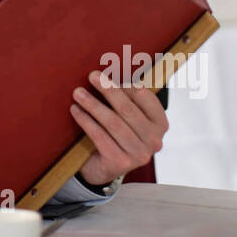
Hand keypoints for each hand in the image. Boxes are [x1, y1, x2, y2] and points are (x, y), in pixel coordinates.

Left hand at [70, 69, 167, 186]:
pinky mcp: (120, 163)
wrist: (103, 167)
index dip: (124, 84)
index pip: (144, 96)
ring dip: (93, 104)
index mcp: (160, 124)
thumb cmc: (116, 134)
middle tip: (92, 76)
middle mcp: (154, 141)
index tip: (107, 74)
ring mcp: (139, 154)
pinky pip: (99, 136)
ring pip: (112, 122)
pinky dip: (86, 121)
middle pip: (127, 109)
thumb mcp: (126, 116)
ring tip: (78, 93)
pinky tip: (76, 110)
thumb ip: (126, 97)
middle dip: (107, 90)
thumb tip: (110, 69)